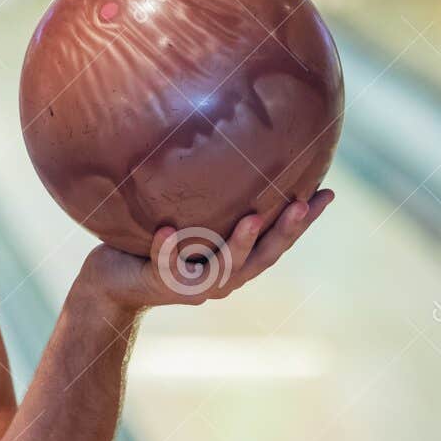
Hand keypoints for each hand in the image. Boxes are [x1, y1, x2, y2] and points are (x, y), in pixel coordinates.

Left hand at [77, 190, 334, 312]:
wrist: (112, 284)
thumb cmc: (153, 246)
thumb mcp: (191, 225)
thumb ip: (213, 206)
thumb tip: (233, 155)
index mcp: (234, 263)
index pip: (278, 241)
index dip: (304, 222)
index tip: (328, 194)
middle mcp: (222, 277)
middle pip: (263, 256)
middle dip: (286, 231)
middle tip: (302, 202)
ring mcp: (192, 283)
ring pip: (224, 265)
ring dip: (241, 242)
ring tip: (253, 217)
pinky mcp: (160, 283)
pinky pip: (165, 263)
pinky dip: (168, 247)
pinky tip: (170, 230)